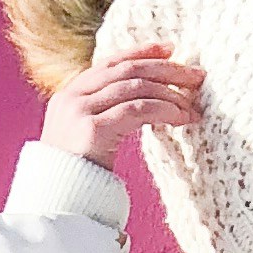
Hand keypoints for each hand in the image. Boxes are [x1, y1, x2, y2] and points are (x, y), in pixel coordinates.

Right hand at [39, 40, 205, 169]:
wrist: (55, 203)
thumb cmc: (78, 176)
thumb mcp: (88, 136)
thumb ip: (106, 113)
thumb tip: (148, 99)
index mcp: (69, 94)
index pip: (111, 62)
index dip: (142, 52)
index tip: (171, 49)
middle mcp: (71, 97)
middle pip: (126, 70)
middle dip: (166, 69)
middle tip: (196, 75)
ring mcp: (79, 112)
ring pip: (134, 87)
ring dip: (169, 93)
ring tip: (192, 105)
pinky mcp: (91, 130)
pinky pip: (136, 110)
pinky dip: (163, 110)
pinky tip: (181, 118)